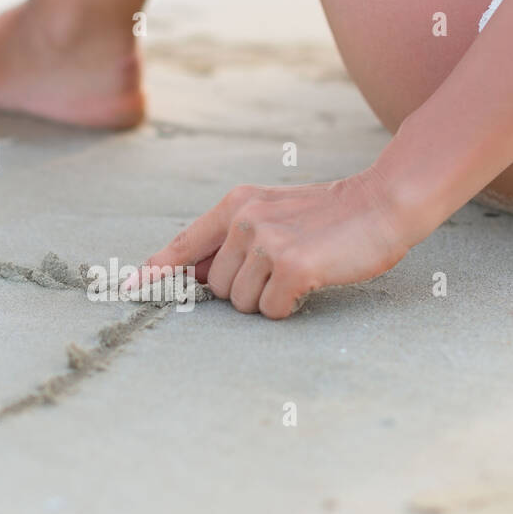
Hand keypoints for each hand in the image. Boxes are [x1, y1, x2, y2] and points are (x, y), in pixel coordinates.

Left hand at [140, 171, 409, 318]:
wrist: (384, 203)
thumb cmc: (331, 217)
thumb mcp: (274, 214)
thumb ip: (232, 240)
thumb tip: (191, 275)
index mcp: (236, 205)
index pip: (183, 244)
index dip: (155, 271)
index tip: (128, 289)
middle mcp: (244, 221)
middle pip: (216, 288)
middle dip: (244, 291)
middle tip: (282, 269)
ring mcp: (266, 243)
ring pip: (241, 303)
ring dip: (268, 300)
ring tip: (298, 273)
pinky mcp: (291, 266)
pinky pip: (270, 310)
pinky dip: (288, 307)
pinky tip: (310, 284)